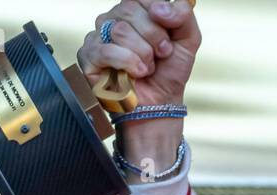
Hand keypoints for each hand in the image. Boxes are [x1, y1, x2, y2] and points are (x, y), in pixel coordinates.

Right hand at [77, 0, 201, 107]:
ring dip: (142, 53)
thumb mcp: (187, 38)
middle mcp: (115, 18)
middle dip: (153, 36)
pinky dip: (127, 63)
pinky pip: (105, 50)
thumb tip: (160, 7)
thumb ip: (183, 13)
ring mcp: (99, 36)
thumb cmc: (169, 71)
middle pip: (129, 9)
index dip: (159, 14)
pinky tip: (134, 74)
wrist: (160, 103)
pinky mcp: (88, 56)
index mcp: (136, 9)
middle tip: (161, 54)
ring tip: (147, 68)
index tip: (168, 37)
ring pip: (119, 30)